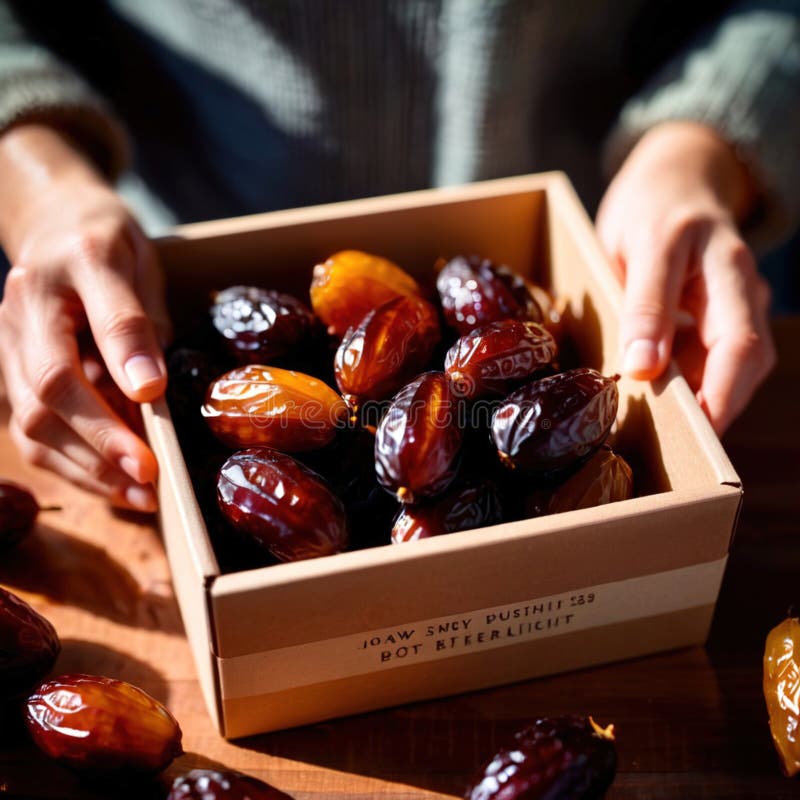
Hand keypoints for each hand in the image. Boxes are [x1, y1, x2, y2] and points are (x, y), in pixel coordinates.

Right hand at [0, 125, 169, 510]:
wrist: (55, 225)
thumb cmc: (110, 245)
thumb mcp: (143, 264)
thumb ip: (145, 322)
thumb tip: (150, 389)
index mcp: (76, 263)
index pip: (102, 317)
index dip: (127, 357)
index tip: (153, 396)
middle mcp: (27, 306)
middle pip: (52, 385)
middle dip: (103, 438)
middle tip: (151, 473)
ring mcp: (9, 343)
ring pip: (32, 420)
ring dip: (88, 466)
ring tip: (140, 494)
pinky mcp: (9, 373)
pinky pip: (29, 432)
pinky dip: (71, 466)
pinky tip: (113, 484)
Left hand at [597, 121, 775, 433]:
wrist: (677, 182)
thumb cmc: (650, 210)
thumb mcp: (636, 246)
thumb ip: (642, 304)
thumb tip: (644, 370)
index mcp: (723, 262)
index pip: (736, 341)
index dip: (719, 394)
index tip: (695, 432)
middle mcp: (744, 286)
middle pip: (747, 361)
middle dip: (718, 407)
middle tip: (682, 450)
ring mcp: (742, 300)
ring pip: (739, 365)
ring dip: (708, 398)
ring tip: (671, 430)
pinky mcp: (732, 313)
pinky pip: (722, 357)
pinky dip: (700, 382)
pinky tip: (670, 398)